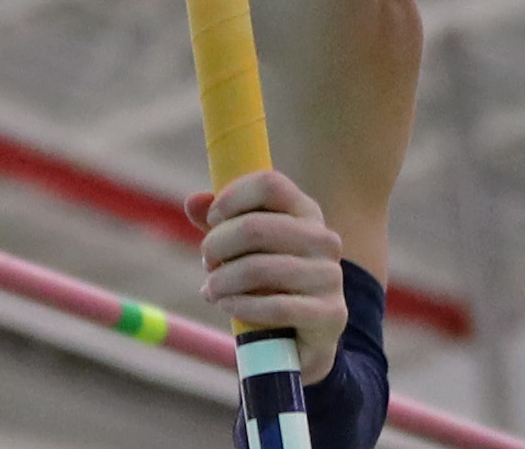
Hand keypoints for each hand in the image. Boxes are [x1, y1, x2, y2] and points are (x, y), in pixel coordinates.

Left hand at [187, 170, 346, 383]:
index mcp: (306, 212)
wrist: (304, 339)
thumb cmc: (269, 283)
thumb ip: (221, 223)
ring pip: (259, 269)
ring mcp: (330, 276)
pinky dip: (242, 306)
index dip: (232, 198)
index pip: (269, 185)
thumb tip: (193, 202)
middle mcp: (323, 239)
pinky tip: (227, 305)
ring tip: (211, 289)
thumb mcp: (246, 249)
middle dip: (218, 246)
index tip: (212, 219)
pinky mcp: (330, 314)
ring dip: (222, 281)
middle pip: (256, 228)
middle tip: (206, 263)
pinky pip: (275, 307)